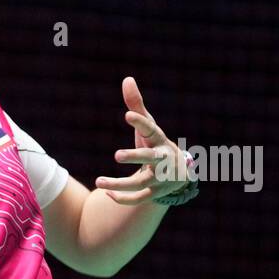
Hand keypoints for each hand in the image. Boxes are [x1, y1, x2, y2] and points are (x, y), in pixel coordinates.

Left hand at [95, 76, 191, 204]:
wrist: (179, 174)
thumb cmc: (157, 144)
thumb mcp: (148, 126)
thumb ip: (137, 105)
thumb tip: (127, 79)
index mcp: (159, 140)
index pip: (151, 129)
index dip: (141, 123)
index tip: (127, 114)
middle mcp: (162, 159)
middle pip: (150, 158)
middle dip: (135, 156)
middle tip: (116, 155)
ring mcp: (159, 178)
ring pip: (140, 183)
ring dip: (120, 184)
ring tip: (99, 181)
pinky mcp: (154, 193)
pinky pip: (139, 199)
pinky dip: (123, 198)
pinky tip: (106, 193)